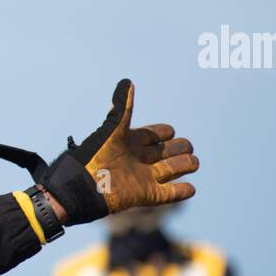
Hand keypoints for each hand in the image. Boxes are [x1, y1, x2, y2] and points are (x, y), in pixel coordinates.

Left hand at [0, 80, 198, 225]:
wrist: (81, 186)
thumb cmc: (94, 155)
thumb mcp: (111, 128)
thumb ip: (122, 107)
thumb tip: (127, 81)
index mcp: (129, 142)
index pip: (152, 135)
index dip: (162, 132)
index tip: (170, 131)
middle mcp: (137, 159)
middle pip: (165, 152)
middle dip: (178, 149)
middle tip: (187, 146)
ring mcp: (142, 177)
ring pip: (170, 171)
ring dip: (184, 166)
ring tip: (194, 161)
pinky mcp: (145, 195)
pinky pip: (167, 194)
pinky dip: (180, 191)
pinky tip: (191, 188)